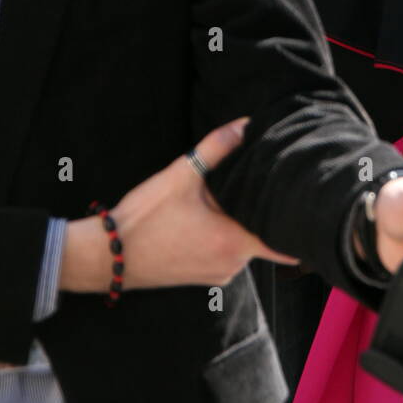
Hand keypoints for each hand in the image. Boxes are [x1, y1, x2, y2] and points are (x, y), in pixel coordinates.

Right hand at [62, 120, 296, 291]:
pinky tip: (203, 221)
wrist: (108, 255)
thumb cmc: (144, 218)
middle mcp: (232, 264)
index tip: (294, 200)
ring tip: (221, 203)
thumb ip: (217, 148)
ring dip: (237, 225)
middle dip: (259, 213)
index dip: (293, 219)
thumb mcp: (181, 175)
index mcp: (234, 242)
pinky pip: (225, 255)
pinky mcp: (203, 278)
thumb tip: (245, 125)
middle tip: (253, 188)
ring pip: (242, 245)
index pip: (284, 240)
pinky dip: (222, 238)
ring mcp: (218, 274)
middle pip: (263, 237)